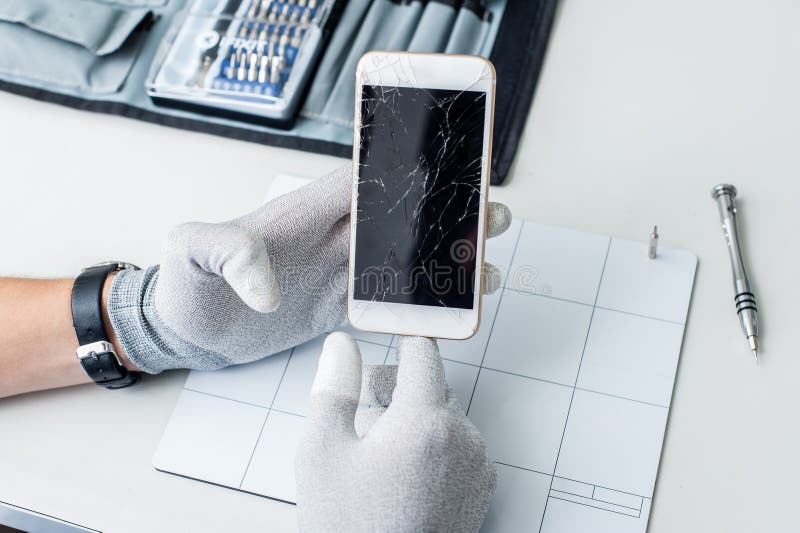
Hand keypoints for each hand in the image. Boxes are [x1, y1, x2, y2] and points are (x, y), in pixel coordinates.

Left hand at [107, 165, 510, 372]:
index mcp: (303, 213)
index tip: (452, 170)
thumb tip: (264, 290)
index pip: (362, 182)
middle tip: (492, 215)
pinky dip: (422, 303)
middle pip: (398, 217)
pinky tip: (451, 308)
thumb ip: (223, 252)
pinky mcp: (336, 307)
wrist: (189, 331)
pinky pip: (388, 302)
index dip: (406, 173)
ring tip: (487, 264)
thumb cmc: (185, 285)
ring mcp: (337, 272)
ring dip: (444, 258)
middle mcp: (329, 237)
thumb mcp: (190, 252)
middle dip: (446, 213)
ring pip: (403, 259)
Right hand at [295, 333, 495, 532]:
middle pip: (434, 386)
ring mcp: (477, 468)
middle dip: (400, 388)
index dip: (400, 339)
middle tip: (366, 406)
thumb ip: (333, 389)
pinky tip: (402, 472)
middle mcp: (462, 439)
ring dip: (417, 418)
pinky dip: (435, 446)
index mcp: (425, 422)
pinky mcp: (481, 491)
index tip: (387, 334)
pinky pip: (460, 448)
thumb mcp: (322, 454)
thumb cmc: (350, 529)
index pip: (423, 352)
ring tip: (380, 447)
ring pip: (447, 418)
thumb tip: (341, 347)